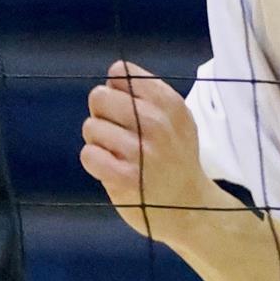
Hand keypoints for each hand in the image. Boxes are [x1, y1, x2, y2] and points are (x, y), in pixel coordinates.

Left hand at [80, 60, 208, 239]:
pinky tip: (112, 169)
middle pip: (99, 96)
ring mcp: (141, 152)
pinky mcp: (124, 178)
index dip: (116, 90)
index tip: (128, 111)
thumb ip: (146, 94)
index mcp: (169, 103)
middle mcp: (157, 124)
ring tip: (119, 154)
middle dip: (102, 114)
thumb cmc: (175, 157)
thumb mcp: (176, 119)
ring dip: (99, 141)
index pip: (120, 72)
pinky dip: (95, 161)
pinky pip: (89, 154)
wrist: (191, 208)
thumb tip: (111, 78)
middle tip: (119, 134)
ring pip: (91, 127)